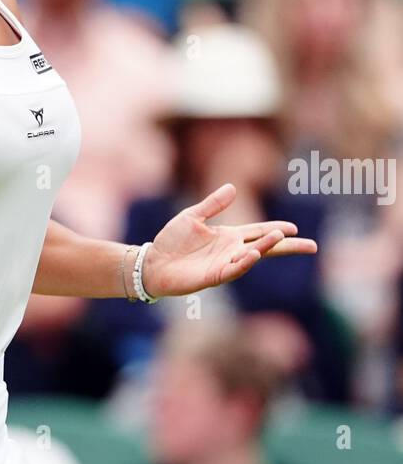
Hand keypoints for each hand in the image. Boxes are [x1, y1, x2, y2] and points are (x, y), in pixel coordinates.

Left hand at [141, 182, 317, 297]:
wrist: (152, 263)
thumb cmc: (171, 241)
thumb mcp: (193, 216)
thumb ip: (213, 204)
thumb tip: (233, 187)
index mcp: (228, 237)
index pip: (259, 232)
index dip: (276, 230)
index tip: (294, 229)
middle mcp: (231, 251)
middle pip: (265, 247)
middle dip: (287, 246)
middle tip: (311, 246)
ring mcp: (224, 264)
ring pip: (252, 256)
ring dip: (267, 248)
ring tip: (282, 238)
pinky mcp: (213, 276)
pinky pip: (233, 269)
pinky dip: (244, 263)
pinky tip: (254, 254)